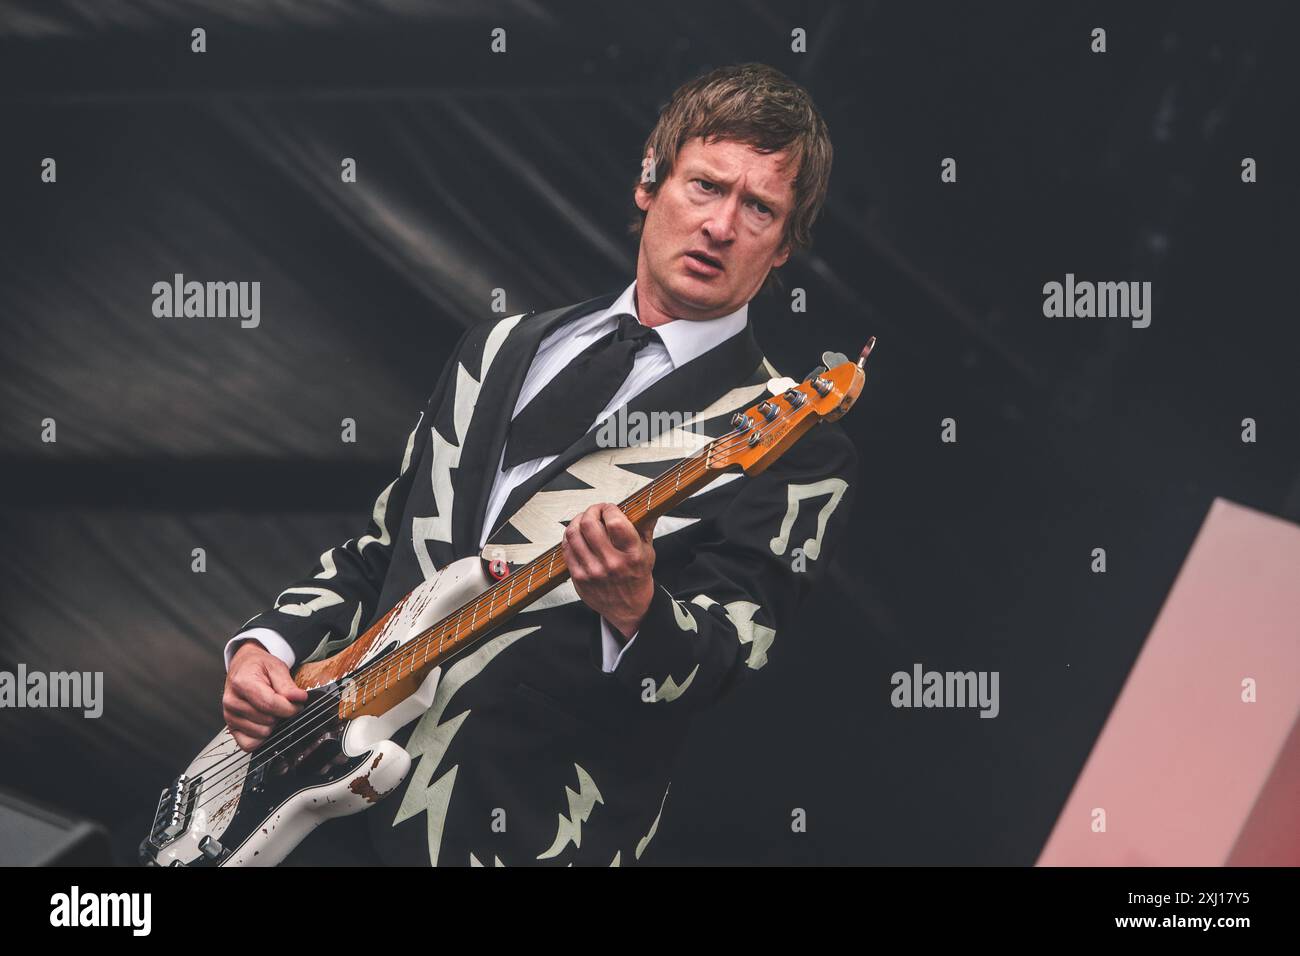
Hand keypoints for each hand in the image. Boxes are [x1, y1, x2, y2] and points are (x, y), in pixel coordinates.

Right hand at [223, 641, 308, 751]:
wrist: (243, 667)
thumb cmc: (258, 667)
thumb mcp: (276, 667)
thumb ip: (287, 685)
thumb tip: (299, 698)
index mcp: (242, 683)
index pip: (270, 704)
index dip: (290, 707)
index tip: (298, 703)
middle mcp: (232, 701)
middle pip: (268, 720)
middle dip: (281, 713)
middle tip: (281, 702)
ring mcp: (229, 716)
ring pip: (262, 733)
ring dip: (272, 724)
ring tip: (271, 709)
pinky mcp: (231, 728)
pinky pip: (249, 744)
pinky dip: (261, 737)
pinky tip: (264, 722)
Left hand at [563, 503, 657, 639]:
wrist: (629, 609)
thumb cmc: (638, 578)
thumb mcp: (647, 552)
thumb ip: (645, 527)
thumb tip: (647, 505)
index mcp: (632, 555)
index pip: (615, 522)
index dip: (609, 509)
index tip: (609, 508)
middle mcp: (611, 563)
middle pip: (590, 525)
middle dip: (591, 511)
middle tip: (595, 511)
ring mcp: (593, 571)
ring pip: (573, 534)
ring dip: (577, 521)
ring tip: (584, 520)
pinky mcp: (579, 578)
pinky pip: (566, 549)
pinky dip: (569, 537)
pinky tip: (577, 535)